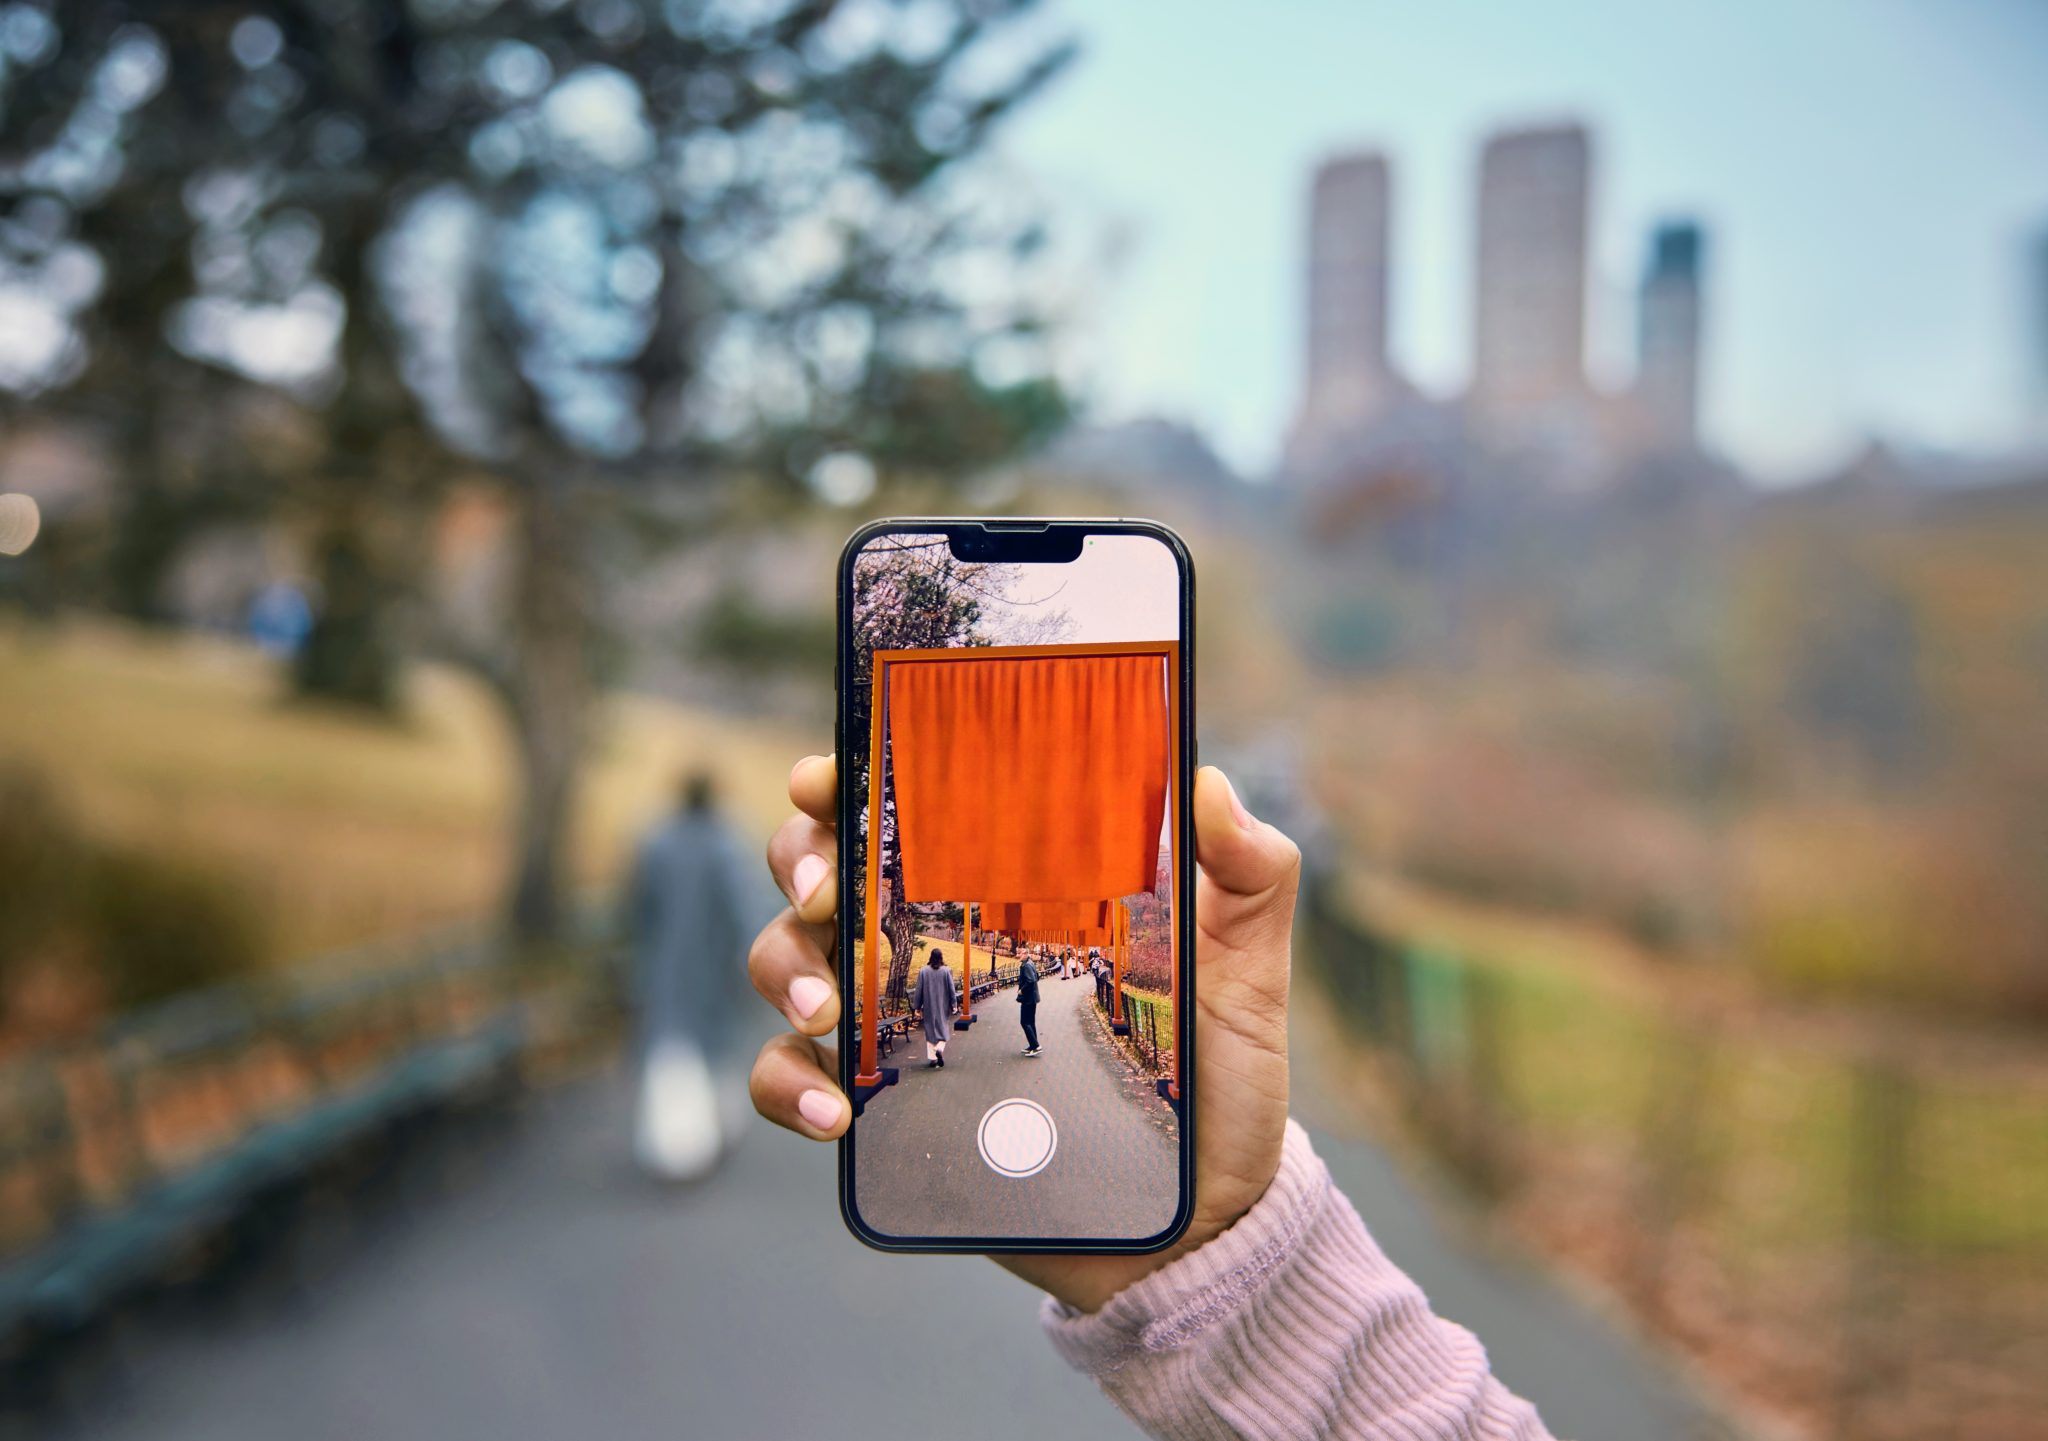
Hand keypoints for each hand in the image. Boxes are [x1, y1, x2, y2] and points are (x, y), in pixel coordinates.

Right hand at [747, 755, 1298, 1313]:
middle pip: (823, 866)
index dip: (852, 776)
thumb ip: (1249, 875)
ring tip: (829, 1009)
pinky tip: (834, 1106)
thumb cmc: (1214, 1078)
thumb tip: (1209, 787)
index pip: (909, 808)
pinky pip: (791, 1077)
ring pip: (788, 960)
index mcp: (1006, 887)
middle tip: (826, 895)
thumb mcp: (1245, 969)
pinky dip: (788, 1081)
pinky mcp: (889, 1103)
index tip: (832, 779)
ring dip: (784, 968)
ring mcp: (902, 1020)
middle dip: (800, 860)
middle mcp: (937, 941)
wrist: (1199, 1218)